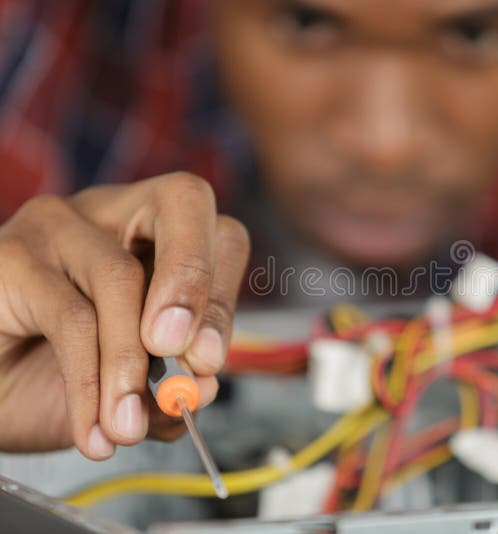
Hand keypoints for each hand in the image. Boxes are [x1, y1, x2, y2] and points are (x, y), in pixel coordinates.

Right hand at [0, 173, 249, 459]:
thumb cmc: (51, 379)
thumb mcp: (130, 388)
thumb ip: (172, 384)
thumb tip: (205, 387)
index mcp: (156, 235)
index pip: (218, 233)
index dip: (224, 296)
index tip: (209, 365)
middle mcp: (113, 213)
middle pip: (182, 201)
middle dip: (196, 283)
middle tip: (194, 362)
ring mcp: (58, 225)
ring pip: (120, 275)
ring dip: (130, 363)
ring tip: (128, 426)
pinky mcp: (9, 256)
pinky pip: (69, 318)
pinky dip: (88, 384)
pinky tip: (93, 430)